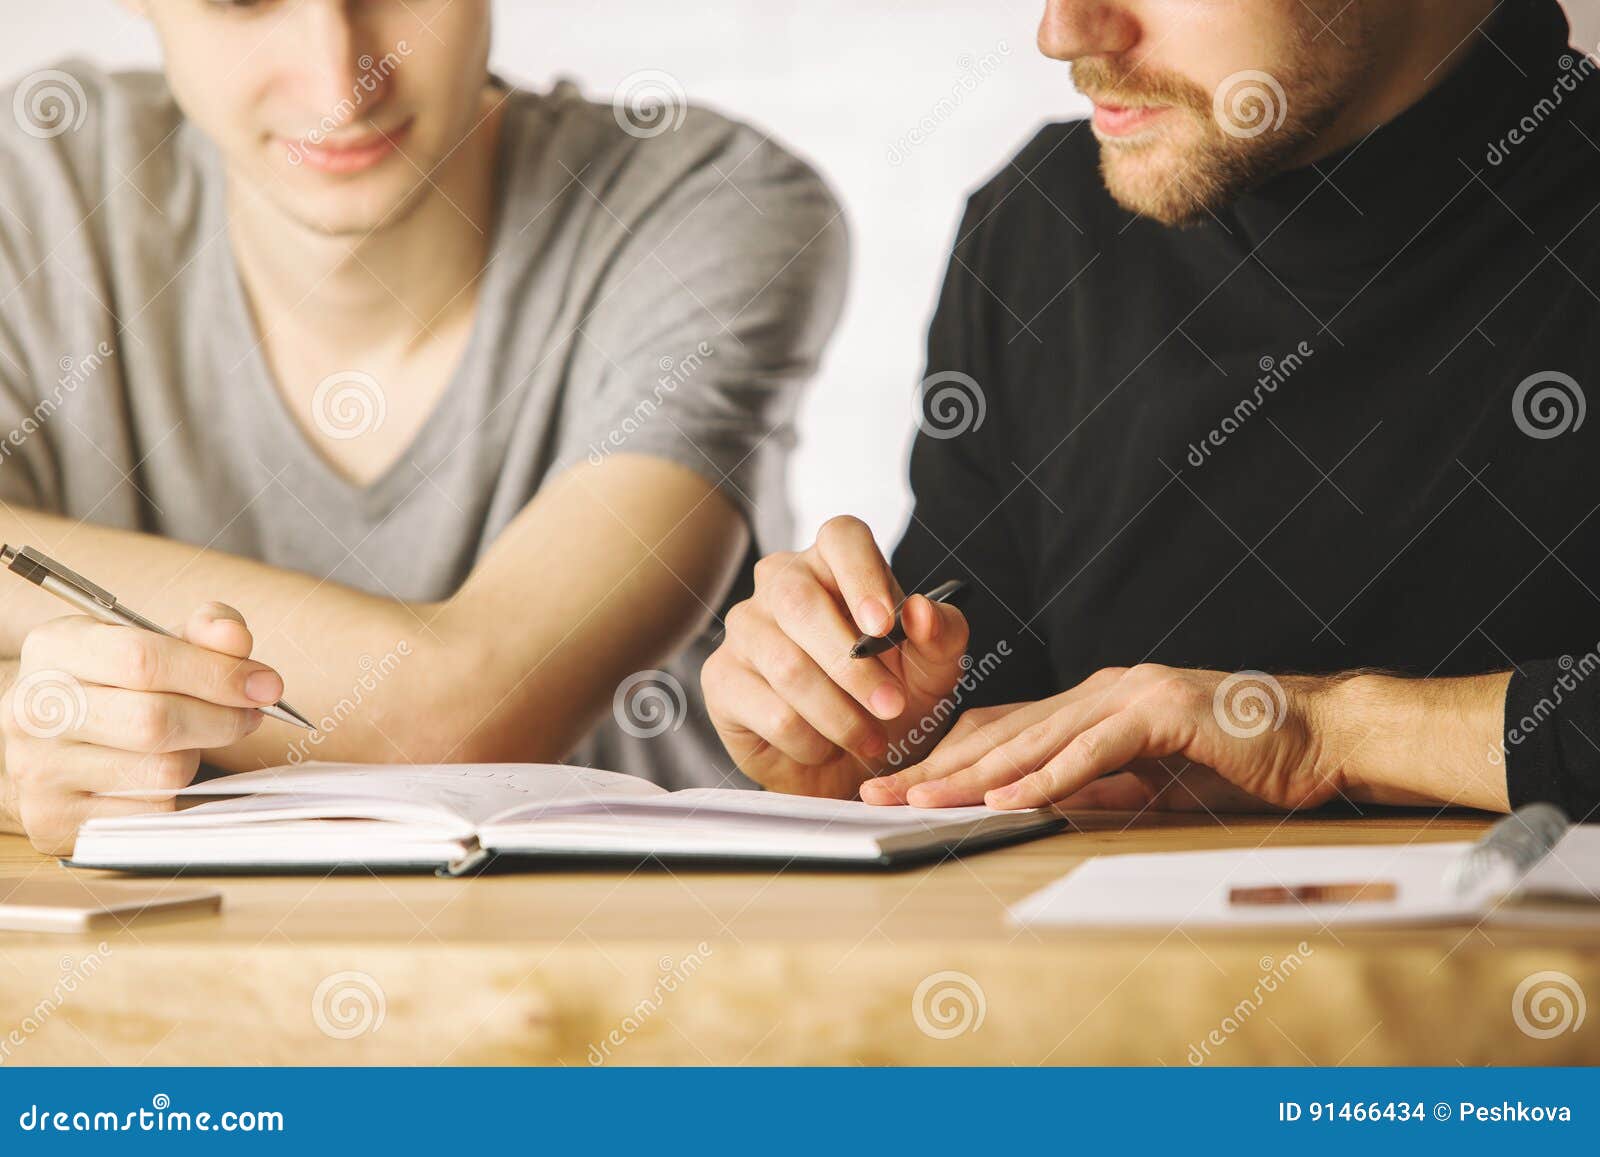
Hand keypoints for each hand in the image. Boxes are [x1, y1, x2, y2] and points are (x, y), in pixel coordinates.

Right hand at [0, 603, 282, 853]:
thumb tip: (236, 638)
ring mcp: (39, 772)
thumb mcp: (149, 640)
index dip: (216, 674)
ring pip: (162, 773)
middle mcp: (34, 711)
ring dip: (199, 757)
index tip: (264, 684)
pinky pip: (154, 813)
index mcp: (55, 649)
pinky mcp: (57, 823)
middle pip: (155, 722)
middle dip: (222, 719)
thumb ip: (202, 631)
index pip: (143, 660)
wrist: (45, 739)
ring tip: (193, 741)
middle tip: (250, 715)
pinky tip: (165, 773)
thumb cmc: (113, 682)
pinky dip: (178, 795)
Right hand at [702, 516, 969, 797]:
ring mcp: (744, 628)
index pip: (841, 537)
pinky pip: (770, 711)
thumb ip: (943, 635)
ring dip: (839, 714)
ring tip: (871, 740)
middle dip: (853, 665)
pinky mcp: (721, 678)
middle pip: (799, 601)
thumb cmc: (892, 696)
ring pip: (787, 666)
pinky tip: (825, 746)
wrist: (852, 763)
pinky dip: (810, 741)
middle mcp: (780, 584)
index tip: (884, 627)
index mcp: (834, 563)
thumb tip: (920, 610)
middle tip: (892, 707)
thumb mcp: (934, 669)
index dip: (862, 575)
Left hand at [861, 664, 1337, 810]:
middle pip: (1002, 732)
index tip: (896, 787)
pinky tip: (1006, 797)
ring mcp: (1132, 694)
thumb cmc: (1240, 760)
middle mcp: (1104, 689)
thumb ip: (1095, 785)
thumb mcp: (1152, 780)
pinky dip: (1046, 775)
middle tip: (878, 794)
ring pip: (1035, 738)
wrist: (1321, 734)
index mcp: (1095, 702)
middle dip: (935, 767)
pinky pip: (1093, 750)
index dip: (944, 758)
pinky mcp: (1164, 712)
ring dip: (974, 774)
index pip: (1002, 730)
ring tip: (921, 800)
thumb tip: (1034, 804)